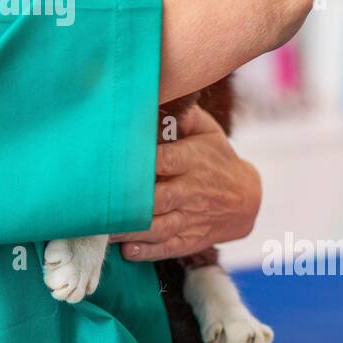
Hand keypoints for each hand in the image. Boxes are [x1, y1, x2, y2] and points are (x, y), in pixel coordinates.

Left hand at [110, 104, 261, 261]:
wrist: (246, 198)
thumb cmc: (216, 157)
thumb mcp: (207, 131)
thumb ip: (183, 115)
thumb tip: (158, 92)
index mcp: (192, 160)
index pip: (165, 160)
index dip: (140, 163)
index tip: (112, 163)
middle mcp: (191, 190)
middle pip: (158, 197)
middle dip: (129, 201)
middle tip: (96, 201)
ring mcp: (191, 218)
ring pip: (159, 226)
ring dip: (131, 230)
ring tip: (103, 230)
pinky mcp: (189, 239)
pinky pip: (167, 248)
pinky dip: (147, 251)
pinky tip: (126, 251)